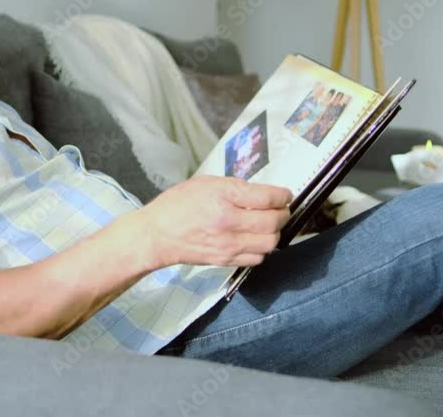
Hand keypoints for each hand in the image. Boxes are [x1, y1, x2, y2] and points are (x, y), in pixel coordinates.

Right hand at [134, 174, 292, 269]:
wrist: (157, 235)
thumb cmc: (177, 205)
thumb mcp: (206, 183)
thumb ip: (235, 188)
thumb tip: (262, 194)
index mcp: (224, 196)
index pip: (268, 197)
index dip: (283, 195)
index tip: (285, 195)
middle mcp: (229, 221)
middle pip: (273, 222)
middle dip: (283, 214)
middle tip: (281, 210)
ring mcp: (229, 244)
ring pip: (270, 242)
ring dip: (275, 233)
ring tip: (269, 225)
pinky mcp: (226, 260)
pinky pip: (257, 258)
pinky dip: (262, 249)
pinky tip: (255, 240)